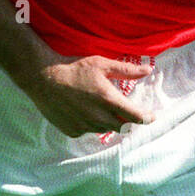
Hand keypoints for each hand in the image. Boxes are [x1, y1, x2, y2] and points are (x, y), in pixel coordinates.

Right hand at [26, 54, 154, 137]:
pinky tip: (82, 111)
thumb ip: (126, 70)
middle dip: (127, 121)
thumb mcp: (101, 64)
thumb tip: (148, 70)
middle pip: (122, 127)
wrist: (43, 79)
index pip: (136, 117)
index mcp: (109, 100)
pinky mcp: (73, 131)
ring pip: (105, 129)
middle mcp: (99, 117)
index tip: (151, 117)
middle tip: (127, 113)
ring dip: (108, 121)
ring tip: (99, 107)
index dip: (146, 118)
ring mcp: (85, 126)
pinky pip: (87, 131)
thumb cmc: (74, 68)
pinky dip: (90, 124)